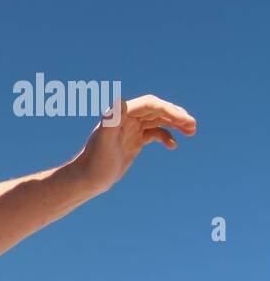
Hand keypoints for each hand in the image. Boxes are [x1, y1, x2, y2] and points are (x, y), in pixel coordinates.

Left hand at [73, 95, 196, 193]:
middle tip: (193, 126)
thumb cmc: (94, 162)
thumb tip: (120, 100)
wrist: (86, 180)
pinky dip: (166, 136)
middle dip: (176, 116)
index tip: (184, 121)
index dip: (168, 110)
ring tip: (191, 132)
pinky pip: (154, 133)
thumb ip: (111, 121)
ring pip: (158, 121)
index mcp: (119, 115)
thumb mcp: (104, 142)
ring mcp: (130, 130)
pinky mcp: (134, 142)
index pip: (150, 105)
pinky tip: (173, 145)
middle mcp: (125, 119)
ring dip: (175, 124)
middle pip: (157, 110)